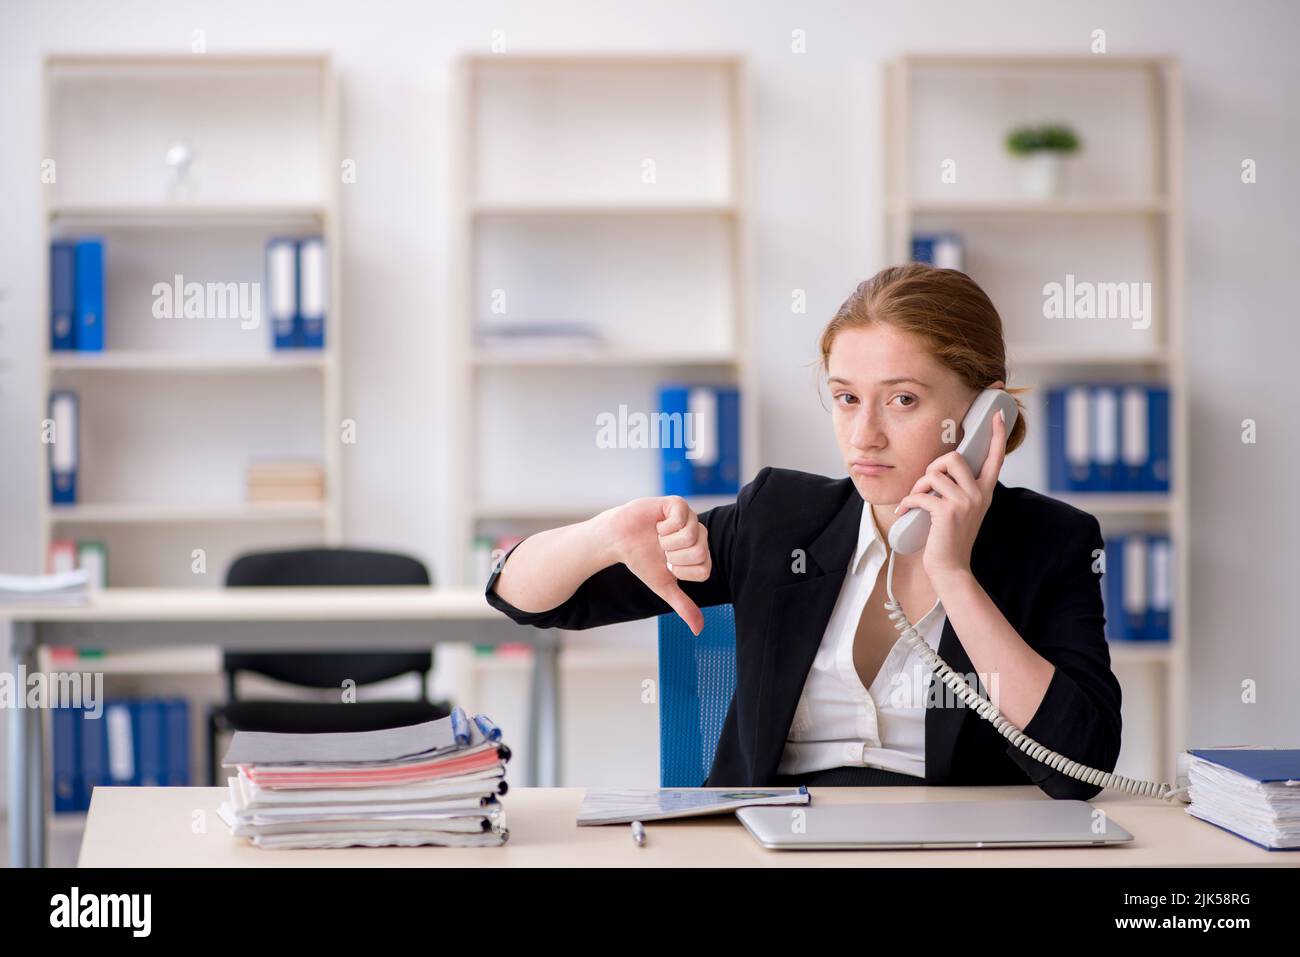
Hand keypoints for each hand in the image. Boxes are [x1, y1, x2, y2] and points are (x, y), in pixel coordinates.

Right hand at [603, 495, 711, 635]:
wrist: (617, 541)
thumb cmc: (641, 561)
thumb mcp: (664, 585)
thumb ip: (683, 605)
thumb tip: (699, 631)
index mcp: (700, 553)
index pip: (704, 570)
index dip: (681, 571)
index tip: (667, 565)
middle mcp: (698, 534)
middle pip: (699, 553)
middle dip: (673, 557)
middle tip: (661, 550)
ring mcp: (689, 518)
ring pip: (691, 537)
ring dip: (667, 542)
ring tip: (658, 537)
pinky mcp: (677, 504)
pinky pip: (681, 519)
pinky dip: (664, 527)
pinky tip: (656, 525)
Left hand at [893, 407, 1007, 582]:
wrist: (951, 568)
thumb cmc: (951, 538)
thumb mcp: (963, 510)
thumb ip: (958, 489)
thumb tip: (940, 470)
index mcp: (985, 492)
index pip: (995, 458)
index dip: (997, 435)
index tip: (999, 415)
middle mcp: (979, 494)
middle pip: (955, 457)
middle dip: (935, 466)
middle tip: (927, 485)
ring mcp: (965, 502)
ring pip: (935, 474)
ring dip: (919, 486)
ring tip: (915, 501)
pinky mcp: (947, 511)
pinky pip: (921, 494)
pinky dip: (907, 503)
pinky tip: (904, 512)